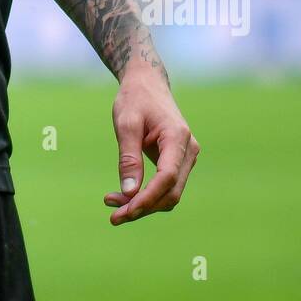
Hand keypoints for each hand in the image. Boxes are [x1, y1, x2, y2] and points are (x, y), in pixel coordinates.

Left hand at [104, 60, 198, 224]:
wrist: (147, 83)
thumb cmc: (135, 99)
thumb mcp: (126, 123)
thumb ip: (128, 157)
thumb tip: (129, 192)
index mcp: (177, 137)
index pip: (167, 178)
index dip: (148, 198)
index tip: (125, 211)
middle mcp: (188, 150)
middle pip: (170, 192)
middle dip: (143, 207)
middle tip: (113, 216)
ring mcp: (186, 157)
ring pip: (169, 194)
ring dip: (144, 205)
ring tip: (112, 206)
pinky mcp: (178, 162)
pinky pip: (166, 186)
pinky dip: (147, 195)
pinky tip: (123, 197)